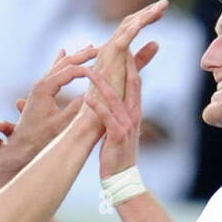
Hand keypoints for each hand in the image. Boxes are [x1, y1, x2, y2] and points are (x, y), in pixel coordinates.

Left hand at [0, 45, 97, 164]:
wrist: (20, 147)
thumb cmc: (39, 139)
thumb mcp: (61, 124)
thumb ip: (76, 109)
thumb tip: (92, 94)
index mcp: (45, 88)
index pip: (71, 71)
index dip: (89, 68)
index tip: (104, 66)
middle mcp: (41, 83)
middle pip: (65, 62)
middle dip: (84, 55)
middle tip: (102, 48)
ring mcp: (40, 87)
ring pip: (60, 65)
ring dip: (76, 57)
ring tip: (90, 48)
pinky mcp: (40, 92)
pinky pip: (55, 72)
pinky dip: (64, 63)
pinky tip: (64, 53)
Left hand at [85, 49, 143, 178]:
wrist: (122, 178)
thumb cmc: (118, 153)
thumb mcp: (122, 128)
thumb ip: (122, 111)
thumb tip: (119, 97)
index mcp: (134, 110)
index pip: (134, 81)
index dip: (129, 62)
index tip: (122, 45)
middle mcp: (133, 114)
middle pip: (131, 83)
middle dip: (125, 63)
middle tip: (117, 43)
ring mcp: (126, 125)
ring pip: (116, 98)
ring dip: (104, 83)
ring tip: (93, 69)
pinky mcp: (116, 137)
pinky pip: (106, 119)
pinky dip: (97, 107)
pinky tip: (87, 98)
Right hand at [93, 0, 167, 95]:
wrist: (93, 117)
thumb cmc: (108, 102)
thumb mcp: (129, 73)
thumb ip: (141, 58)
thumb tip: (156, 43)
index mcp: (112, 53)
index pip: (129, 30)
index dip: (145, 19)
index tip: (160, 12)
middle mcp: (108, 49)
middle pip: (129, 23)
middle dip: (147, 12)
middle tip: (164, 4)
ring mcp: (108, 53)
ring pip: (128, 26)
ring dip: (147, 14)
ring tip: (163, 5)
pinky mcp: (110, 59)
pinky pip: (125, 38)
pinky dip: (137, 26)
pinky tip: (150, 16)